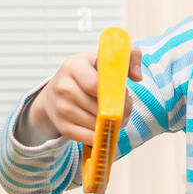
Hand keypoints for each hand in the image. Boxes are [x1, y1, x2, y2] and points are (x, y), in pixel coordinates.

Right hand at [25, 47, 143, 145]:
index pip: (95, 84)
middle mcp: (64, 87)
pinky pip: (89, 137)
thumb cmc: (86, 74)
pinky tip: (106, 128)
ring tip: (116, 116)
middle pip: (98, 106)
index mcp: (74, 66)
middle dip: (119, 111)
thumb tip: (138, 76)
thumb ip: (129, 56)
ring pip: (96, 123)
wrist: (54, 93)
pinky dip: (102, 136)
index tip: (125, 94)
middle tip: (125, 109)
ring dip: (112, 124)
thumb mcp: (103, 58)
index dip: (115, 93)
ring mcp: (61, 108)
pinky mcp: (63, 127)